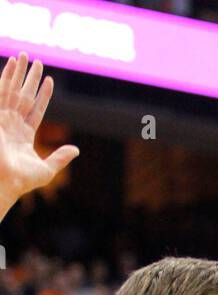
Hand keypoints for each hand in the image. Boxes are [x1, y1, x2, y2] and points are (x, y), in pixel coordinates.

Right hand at [0, 55, 78, 204]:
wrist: (6, 181)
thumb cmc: (23, 180)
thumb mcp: (47, 169)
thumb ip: (60, 157)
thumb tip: (76, 150)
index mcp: (24, 135)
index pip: (36, 109)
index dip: (43, 95)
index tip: (49, 80)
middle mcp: (13, 124)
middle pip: (24, 96)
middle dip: (30, 79)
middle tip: (37, 61)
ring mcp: (3, 118)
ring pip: (13, 89)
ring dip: (18, 72)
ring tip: (24, 55)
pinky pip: (1, 91)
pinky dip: (6, 77)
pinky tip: (11, 63)